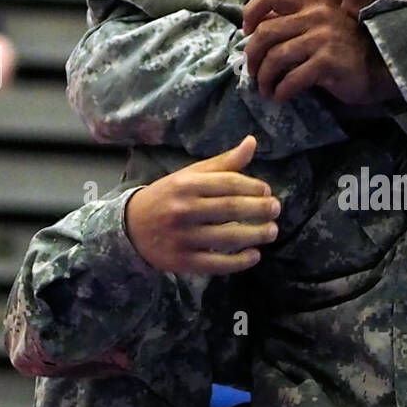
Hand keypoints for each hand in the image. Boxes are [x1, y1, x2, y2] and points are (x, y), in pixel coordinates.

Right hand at [123, 135, 279, 275]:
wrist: (130, 227)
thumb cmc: (168, 197)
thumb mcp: (190, 176)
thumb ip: (222, 163)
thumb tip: (252, 142)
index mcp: (186, 185)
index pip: (228, 184)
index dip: (253, 187)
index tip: (267, 191)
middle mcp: (183, 210)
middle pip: (231, 209)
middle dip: (259, 209)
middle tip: (276, 209)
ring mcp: (183, 238)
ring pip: (227, 238)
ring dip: (256, 235)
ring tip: (272, 231)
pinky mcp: (183, 261)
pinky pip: (217, 264)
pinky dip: (240, 261)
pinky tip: (255, 255)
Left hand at [242, 0, 398, 105]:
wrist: (385, 66)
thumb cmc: (350, 48)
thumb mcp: (323, 25)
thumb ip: (295, 22)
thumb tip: (257, 29)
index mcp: (312, 2)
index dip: (251, 12)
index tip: (247, 32)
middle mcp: (316, 16)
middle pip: (265, 31)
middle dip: (252, 56)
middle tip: (253, 73)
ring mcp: (322, 39)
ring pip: (275, 57)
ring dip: (264, 78)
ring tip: (266, 89)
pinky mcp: (327, 63)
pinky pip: (292, 79)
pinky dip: (281, 91)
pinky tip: (281, 97)